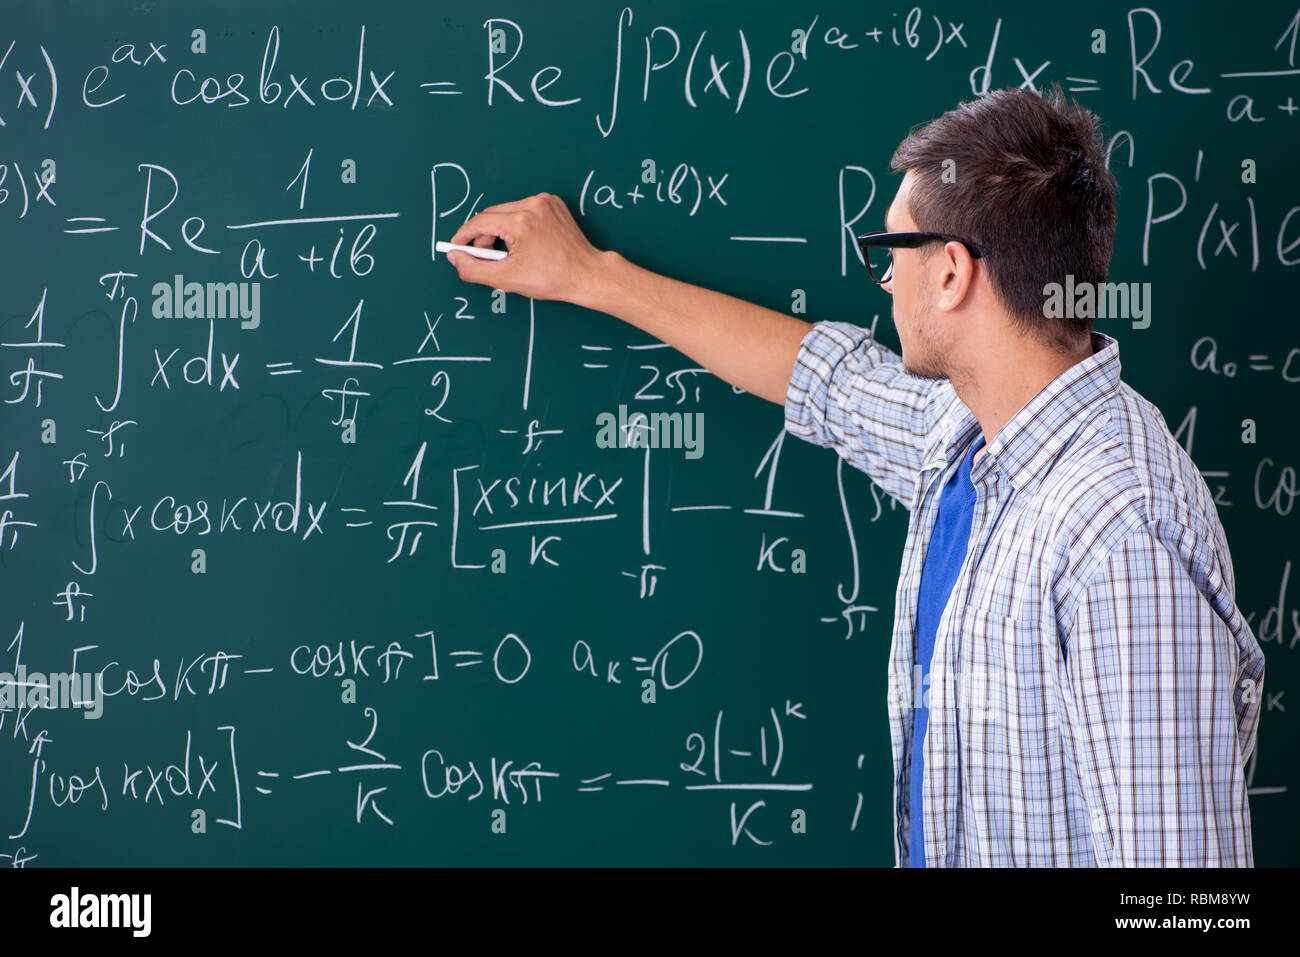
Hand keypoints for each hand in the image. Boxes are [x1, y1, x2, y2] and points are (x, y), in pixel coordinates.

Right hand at [445, 192, 605, 303]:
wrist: (587, 274)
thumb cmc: (553, 278)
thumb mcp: (507, 279)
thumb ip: (473, 269)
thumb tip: (454, 256)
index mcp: (521, 221)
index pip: (480, 222)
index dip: (464, 236)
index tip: (456, 246)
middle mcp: (533, 205)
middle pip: (492, 214)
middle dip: (483, 235)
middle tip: (482, 255)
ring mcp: (545, 202)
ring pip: (507, 211)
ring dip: (500, 229)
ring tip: (506, 252)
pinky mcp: (553, 203)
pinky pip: (524, 210)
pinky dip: (518, 224)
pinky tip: (524, 243)